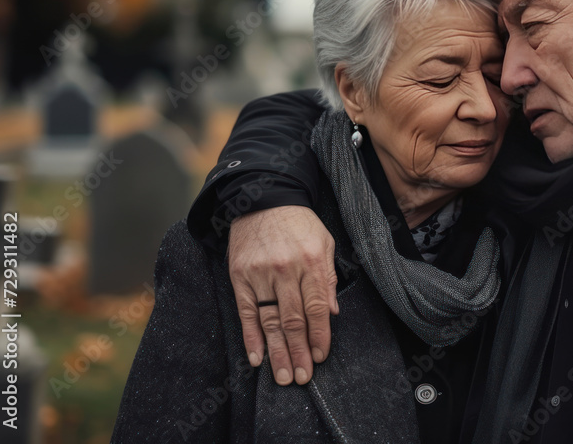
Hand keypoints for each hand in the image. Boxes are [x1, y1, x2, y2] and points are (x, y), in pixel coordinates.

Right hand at [228, 205, 338, 385]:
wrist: (263, 196)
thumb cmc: (299, 222)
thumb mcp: (325, 242)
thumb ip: (328, 278)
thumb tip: (332, 312)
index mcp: (311, 262)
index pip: (316, 307)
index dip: (319, 335)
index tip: (320, 356)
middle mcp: (286, 270)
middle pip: (293, 319)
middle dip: (298, 351)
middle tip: (302, 377)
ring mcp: (260, 274)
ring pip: (270, 321)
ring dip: (277, 351)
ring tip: (282, 376)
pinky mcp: (240, 276)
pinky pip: (246, 312)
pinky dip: (250, 337)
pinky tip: (257, 356)